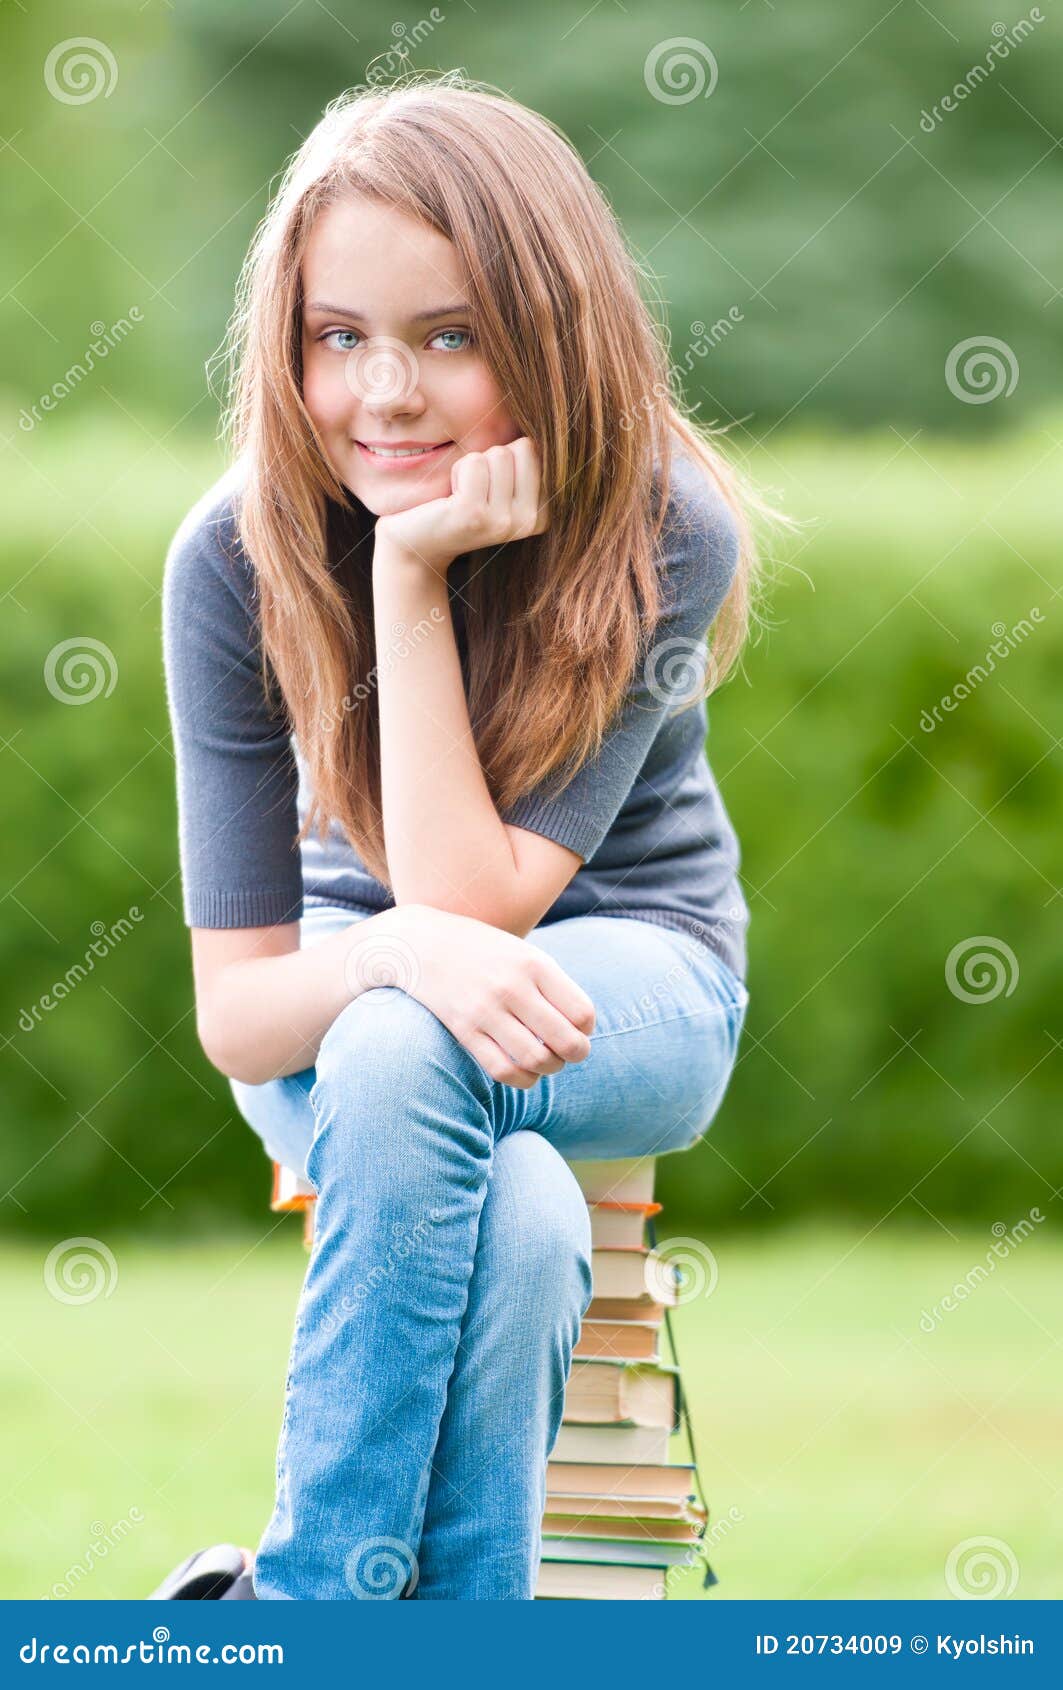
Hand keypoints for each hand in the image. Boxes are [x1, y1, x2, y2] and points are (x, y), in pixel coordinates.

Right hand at [347, 903, 594, 1087]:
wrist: (420, 943)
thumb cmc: (482, 950)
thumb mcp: (521, 952)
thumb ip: (551, 984)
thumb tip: (582, 1027)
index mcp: (534, 964)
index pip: (582, 1012)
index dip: (587, 1028)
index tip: (579, 1027)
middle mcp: (512, 987)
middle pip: (566, 1040)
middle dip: (577, 1053)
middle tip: (572, 1052)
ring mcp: (486, 1010)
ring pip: (537, 1059)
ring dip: (551, 1068)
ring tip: (549, 1061)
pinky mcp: (463, 1030)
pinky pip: (503, 1069)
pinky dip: (523, 1079)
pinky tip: (526, 1072)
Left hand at [374, 437, 548, 578]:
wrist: (419, 543)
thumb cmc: (459, 503)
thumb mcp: (501, 484)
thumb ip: (526, 460)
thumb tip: (547, 415)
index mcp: (543, 513)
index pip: (536, 449)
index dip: (506, 455)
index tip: (490, 486)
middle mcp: (530, 522)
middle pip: (524, 447)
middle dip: (492, 456)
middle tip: (474, 488)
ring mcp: (504, 522)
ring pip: (498, 453)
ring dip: (472, 464)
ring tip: (461, 493)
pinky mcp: (474, 516)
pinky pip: (474, 463)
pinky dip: (457, 470)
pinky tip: (450, 498)